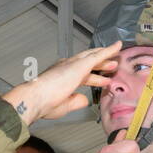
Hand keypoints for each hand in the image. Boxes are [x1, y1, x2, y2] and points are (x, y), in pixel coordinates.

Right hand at [2, 42, 120, 124]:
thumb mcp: (64, 105)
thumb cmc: (43, 103)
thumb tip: (84, 99)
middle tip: (111, 66)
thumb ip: (75, 101)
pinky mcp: (79, 64)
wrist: (35, 98)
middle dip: (100, 65)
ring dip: (105, 57)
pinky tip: (117, 47)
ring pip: (93, 57)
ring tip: (116, 57)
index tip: (102, 81)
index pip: (81, 76)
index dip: (93, 79)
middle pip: (87, 63)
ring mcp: (72, 64)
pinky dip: (108, 50)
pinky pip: (98, 55)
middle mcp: (66, 67)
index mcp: (61, 76)